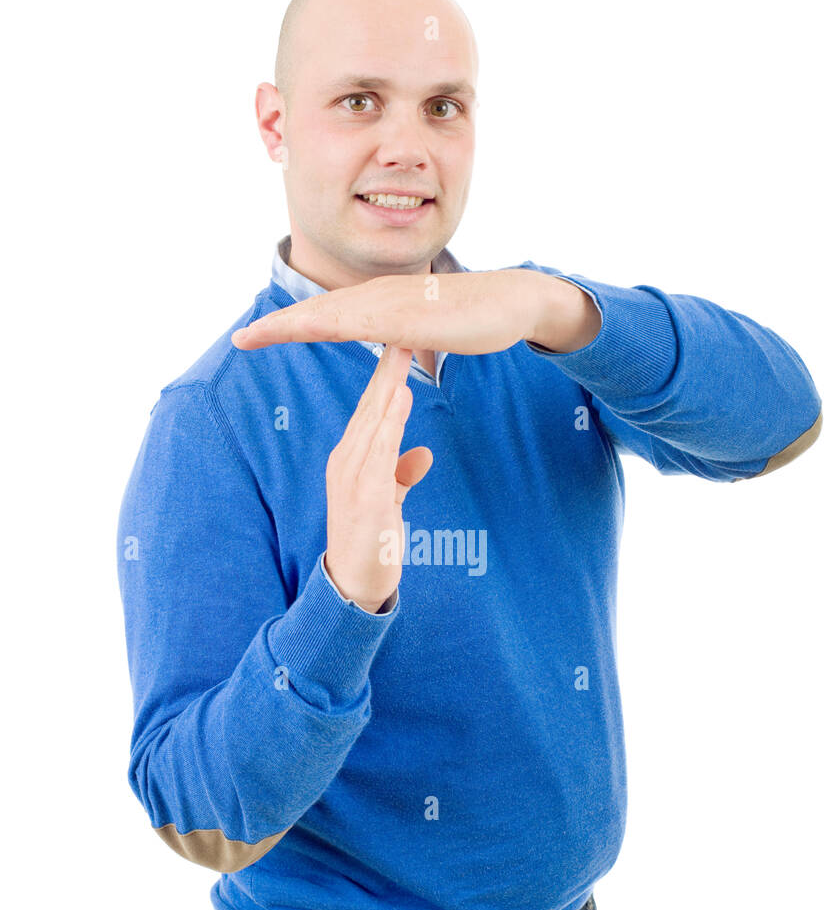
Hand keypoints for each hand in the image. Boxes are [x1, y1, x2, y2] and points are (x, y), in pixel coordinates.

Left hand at [231, 268, 583, 355]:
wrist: (513, 300)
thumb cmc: (473, 319)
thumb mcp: (427, 333)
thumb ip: (404, 339)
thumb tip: (394, 350)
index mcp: (379, 304)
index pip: (325, 316)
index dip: (289, 326)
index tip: (256, 339)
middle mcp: (379, 297)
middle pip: (317, 313)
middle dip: (277, 326)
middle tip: (239, 340)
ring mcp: (394, 303)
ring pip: (332, 314)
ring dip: (294, 325)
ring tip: (259, 337)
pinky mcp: (411, 315)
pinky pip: (366, 323)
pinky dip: (335, 327)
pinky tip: (312, 330)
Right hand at [324, 344, 431, 613]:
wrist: (353, 585)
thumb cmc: (371, 542)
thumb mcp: (390, 502)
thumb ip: (402, 475)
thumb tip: (421, 455)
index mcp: (352, 459)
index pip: (371, 408)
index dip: (386, 374)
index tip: (402, 341)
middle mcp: (346, 461)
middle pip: (370, 405)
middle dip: (387, 367)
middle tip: (402, 324)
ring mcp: (352, 478)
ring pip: (373, 422)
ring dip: (387, 384)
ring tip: (402, 350)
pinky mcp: (365, 497)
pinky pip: (378, 452)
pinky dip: (389, 423)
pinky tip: (399, 400)